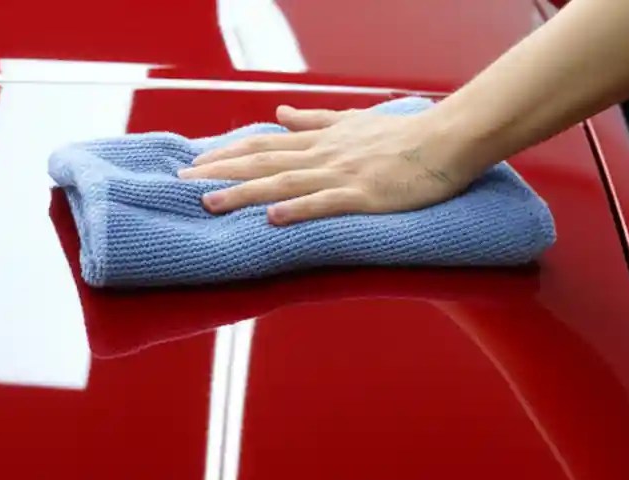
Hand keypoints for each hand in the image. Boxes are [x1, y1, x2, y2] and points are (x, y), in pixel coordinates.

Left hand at [178, 104, 480, 225]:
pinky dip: (297, 210)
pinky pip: (325, 203)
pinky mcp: (364, 195)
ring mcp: (342, 175)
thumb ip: (314, 120)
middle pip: (262, 162)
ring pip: (283, 182)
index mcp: (321, 141)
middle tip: (181, 184)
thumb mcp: (353, 121)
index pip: (263, 145)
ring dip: (244, 193)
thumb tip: (280, 112)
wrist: (447, 140)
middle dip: (219, 174)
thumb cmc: (404, 134)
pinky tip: (271, 218)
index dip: (225, 154)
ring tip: (209, 204)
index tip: (193, 163)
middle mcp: (323, 155)